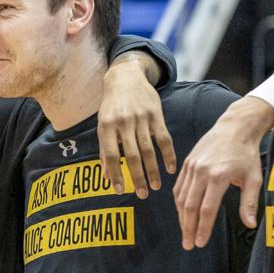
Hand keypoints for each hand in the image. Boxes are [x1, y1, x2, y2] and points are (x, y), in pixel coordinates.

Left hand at [98, 56, 175, 197]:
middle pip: (131, 155)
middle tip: (142, 195)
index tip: (119, 191)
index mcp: (107, 126)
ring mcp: (141, 118)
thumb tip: (107, 176)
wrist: (126, 77)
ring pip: (148, 149)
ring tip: (155, 187)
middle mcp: (124, 122)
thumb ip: (104, 149)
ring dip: (153, 170)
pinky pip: (164, 138)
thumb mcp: (103, 124)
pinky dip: (168, 155)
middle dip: (137, 177)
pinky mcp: (156, 115)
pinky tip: (170, 169)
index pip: (110, 155)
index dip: (115, 174)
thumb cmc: (111, 106)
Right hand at [174, 96, 273, 248]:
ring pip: (181, 198)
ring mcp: (191, 167)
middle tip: (188, 245)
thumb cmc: (246, 154)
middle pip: (190, 206)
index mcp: (218, 176)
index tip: (200, 243)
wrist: (234, 127)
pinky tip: (182, 214)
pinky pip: (179, 188)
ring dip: (182, 218)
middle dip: (188, 228)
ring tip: (185, 233)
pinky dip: (178, 203)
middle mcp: (201, 172)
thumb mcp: (254, 178)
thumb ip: (250, 202)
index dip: (203, 228)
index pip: (207, 209)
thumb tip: (250, 225)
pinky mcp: (186, 164)